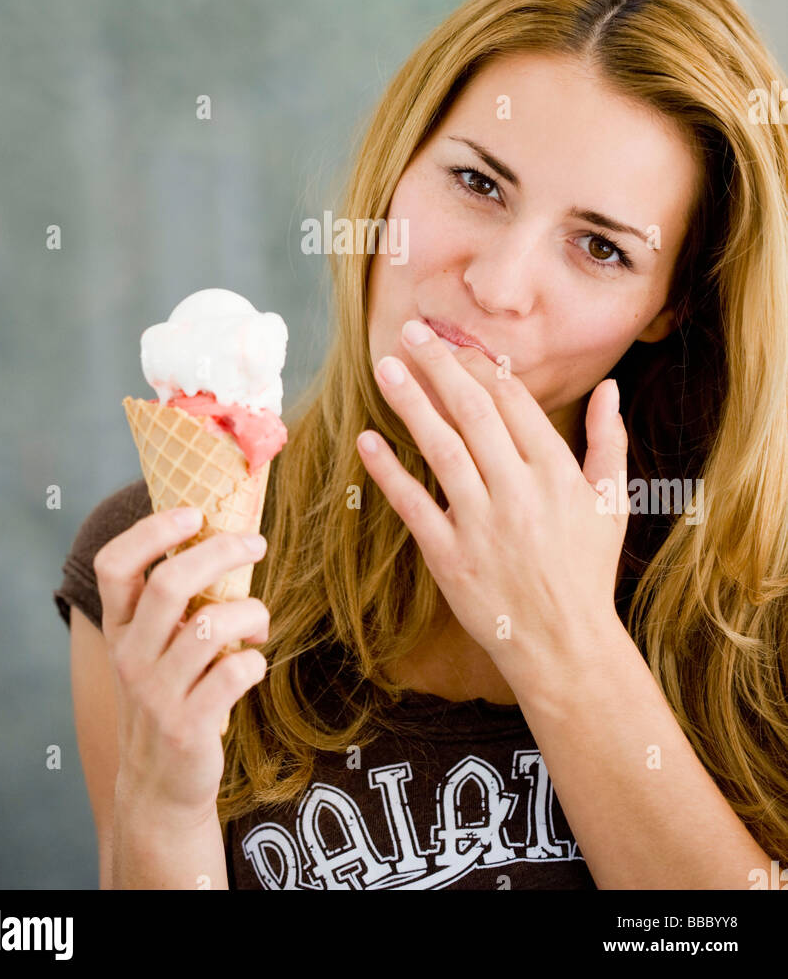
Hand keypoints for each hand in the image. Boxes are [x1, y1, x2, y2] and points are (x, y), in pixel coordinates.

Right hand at [94, 510, 269, 826]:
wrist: (160, 785)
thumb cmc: (168, 696)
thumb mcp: (152, 649)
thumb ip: (170, 603)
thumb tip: (220, 532)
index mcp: (119, 629)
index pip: (114, 565)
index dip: (153, 530)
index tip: (194, 513)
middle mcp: (130, 656)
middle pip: (170, 584)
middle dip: (220, 552)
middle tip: (255, 543)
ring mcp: (156, 693)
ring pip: (210, 626)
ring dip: (249, 613)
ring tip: (258, 623)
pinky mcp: (188, 725)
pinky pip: (234, 673)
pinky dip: (254, 662)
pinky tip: (252, 666)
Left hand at [356, 320, 629, 695]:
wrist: (564, 645)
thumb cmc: (586, 570)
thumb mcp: (610, 503)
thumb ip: (608, 442)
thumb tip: (610, 389)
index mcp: (557, 474)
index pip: (512, 402)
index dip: (479, 366)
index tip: (455, 342)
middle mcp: (519, 492)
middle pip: (472, 413)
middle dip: (439, 367)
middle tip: (411, 333)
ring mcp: (482, 525)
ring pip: (441, 449)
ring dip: (410, 403)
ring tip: (385, 368)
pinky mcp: (450, 557)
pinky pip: (414, 505)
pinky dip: (389, 471)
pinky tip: (369, 438)